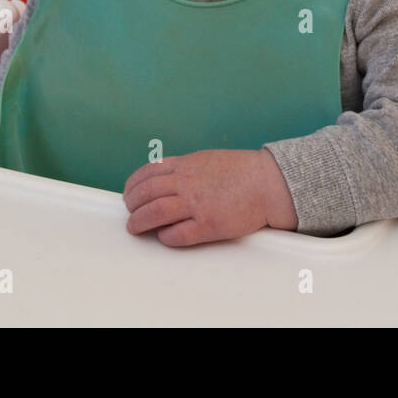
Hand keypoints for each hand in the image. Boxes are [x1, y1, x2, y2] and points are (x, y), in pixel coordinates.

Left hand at [122, 148, 298, 246]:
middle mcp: (186, 183)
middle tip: (130, 214)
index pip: (147, 174)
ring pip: (155, 213)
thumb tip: (165, 179)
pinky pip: (177, 234)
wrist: (268, 183)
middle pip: (146, 194)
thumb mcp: (207, 159)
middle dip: (132, 205)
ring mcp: (196, 205)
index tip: (129, 194)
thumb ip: (185, 169)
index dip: (133, 186)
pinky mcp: (208, 225)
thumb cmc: (241, 171)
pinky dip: (165, 237)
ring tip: (135, 228)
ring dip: (139, 222)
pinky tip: (164, 237)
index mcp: (186, 166)